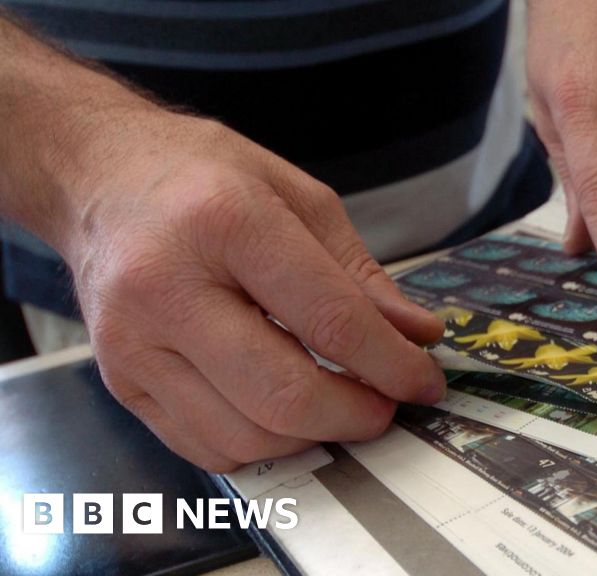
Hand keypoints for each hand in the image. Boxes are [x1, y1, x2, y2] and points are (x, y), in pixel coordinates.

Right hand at [62, 110, 445, 471]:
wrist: (100, 180)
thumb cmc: (204, 178)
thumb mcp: (299, 197)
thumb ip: (360, 275)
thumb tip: (416, 336)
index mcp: (226, 222)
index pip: (329, 319)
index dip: (391, 364)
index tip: (424, 381)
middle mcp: (167, 288)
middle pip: (284, 394)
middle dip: (356, 415)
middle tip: (386, 405)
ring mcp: (134, 343)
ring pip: (245, 436)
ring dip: (313, 436)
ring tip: (339, 405)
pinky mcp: (120, 381)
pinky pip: (205, 447)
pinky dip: (262, 445)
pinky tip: (285, 413)